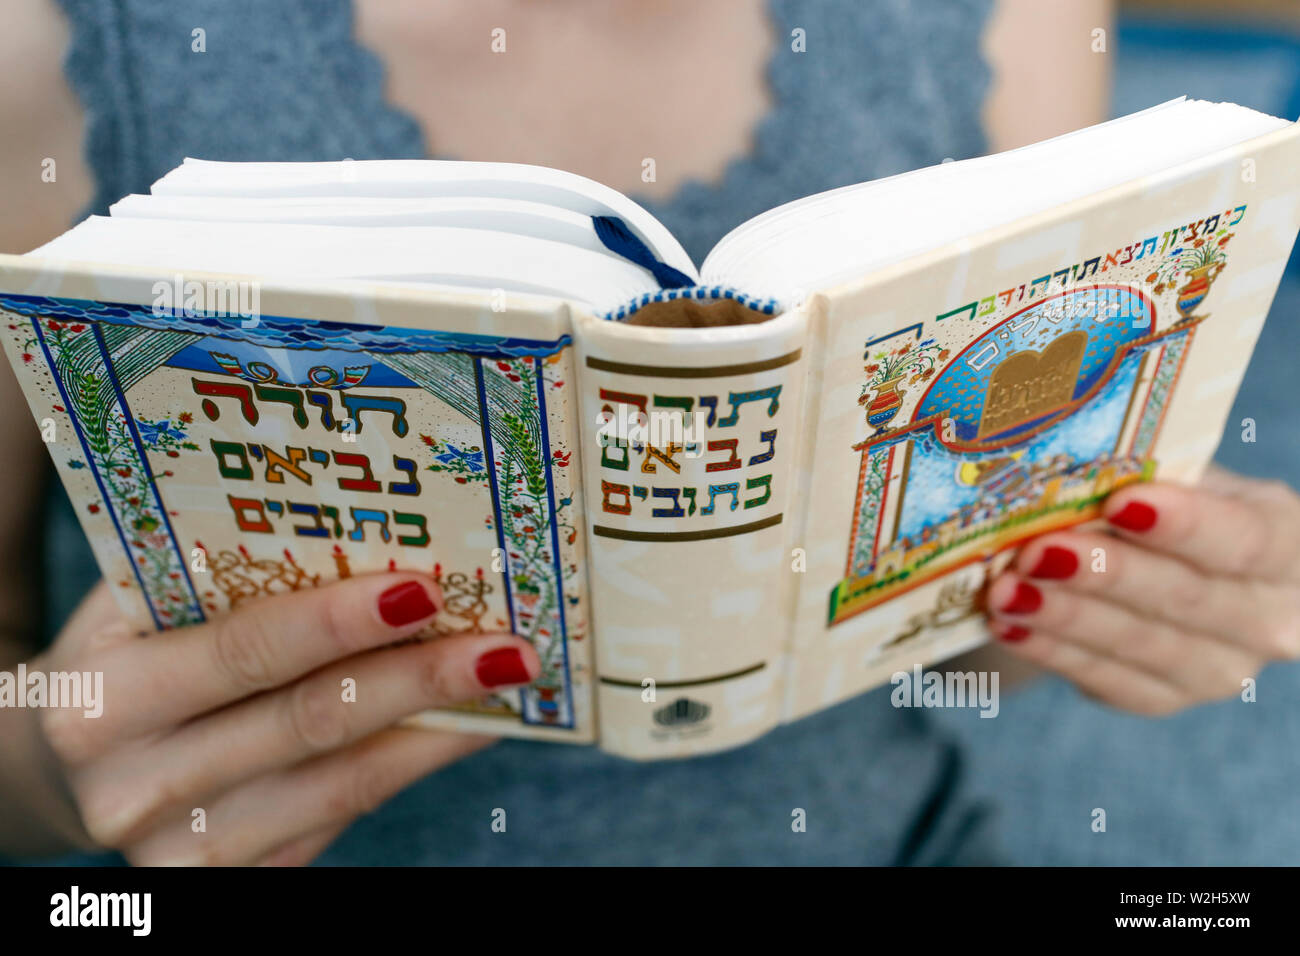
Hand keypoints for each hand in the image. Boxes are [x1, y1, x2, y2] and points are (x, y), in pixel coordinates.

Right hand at [1, 572, 537, 863]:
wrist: (70, 762)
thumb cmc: (127, 652)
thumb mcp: (141, 602)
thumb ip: (225, 572)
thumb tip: (374, 534)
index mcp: (101, 700)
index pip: (244, 652)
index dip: (338, 622)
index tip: (426, 589)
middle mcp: (136, 787)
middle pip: (311, 722)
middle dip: (421, 678)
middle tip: (508, 643)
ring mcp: (183, 850)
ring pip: (344, 784)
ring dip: (440, 728)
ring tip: (509, 679)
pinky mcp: (233, 881)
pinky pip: (345, 818)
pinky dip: (414, 764)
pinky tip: (467, 724)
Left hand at [986, 465, 1299, 714]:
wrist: (1148, 563)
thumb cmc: (1163, 502)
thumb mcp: (1174, 477)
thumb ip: (1144, 473)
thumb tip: (1072, 463)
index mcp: (1286, 545)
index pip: (1244, 538)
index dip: (1185, 524)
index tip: (1120, 504)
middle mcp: (1269, 617)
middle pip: (1187, 598)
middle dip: (1104, 573)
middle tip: (1034, 551)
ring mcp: (1219, 668)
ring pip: (1139, 644)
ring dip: (1064, 616)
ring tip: (1004, 590)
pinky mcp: (1161, 697)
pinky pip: (1105, 678)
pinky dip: (1050, 649)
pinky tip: (1007, 625)